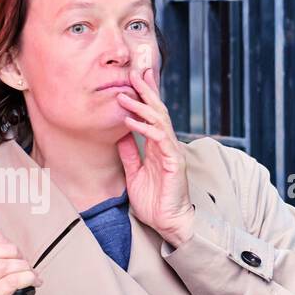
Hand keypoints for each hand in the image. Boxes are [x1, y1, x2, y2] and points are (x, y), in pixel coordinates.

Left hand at [116, 53, 195, 246]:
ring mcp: (171, 152)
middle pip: (158, 111)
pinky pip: (159, 139)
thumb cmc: (155, 201)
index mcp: (158, 146)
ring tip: (125, 94)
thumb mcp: (135, 173)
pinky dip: (144, 128)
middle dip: (146, 91)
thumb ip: (129, 154)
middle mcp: (166, 145)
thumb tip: (120, 135)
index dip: (145, 95)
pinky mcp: (174, 162)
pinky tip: (130, 122)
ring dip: (142, 106)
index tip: (136, 78)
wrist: (168, 222)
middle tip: (134, 72)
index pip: (152, 115)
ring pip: (159, 120)